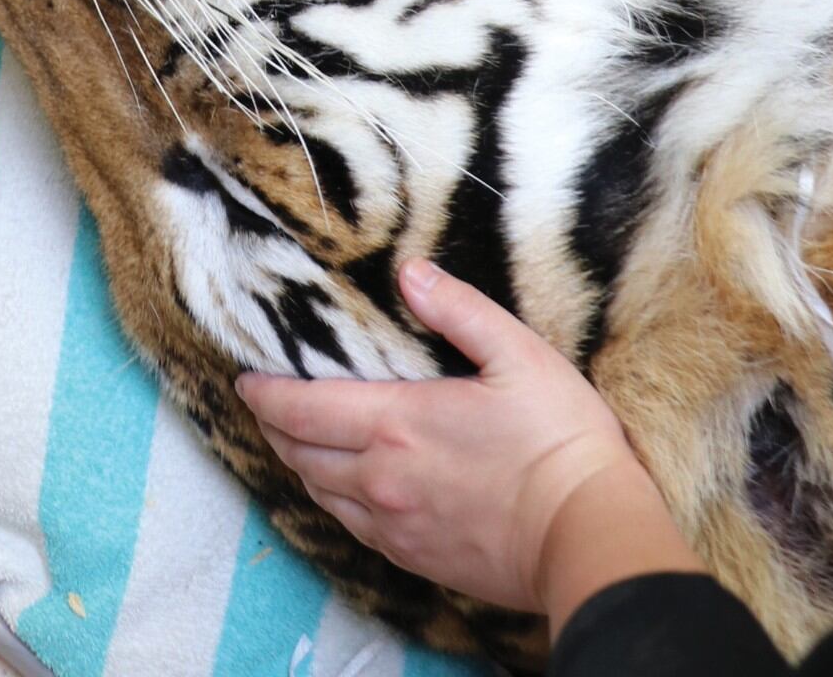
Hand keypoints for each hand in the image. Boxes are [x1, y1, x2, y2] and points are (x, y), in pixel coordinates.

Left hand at [239, 259, 699, 625]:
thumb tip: (411, 274)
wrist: (586, 536)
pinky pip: (354, 529)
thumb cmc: (559, 441)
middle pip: (302, 455)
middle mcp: (382, 481)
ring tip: (295, 441)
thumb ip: (458, 310)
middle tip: (265, 403)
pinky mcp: (417, 559)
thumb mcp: (517, 353)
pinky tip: (343, 490)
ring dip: (300, 465)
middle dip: (275, 427)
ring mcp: (397, 527)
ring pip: (323, 496)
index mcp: (398, 425)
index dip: (266, 394)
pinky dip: (333, 502)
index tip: (246, 379)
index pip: (303, 410)